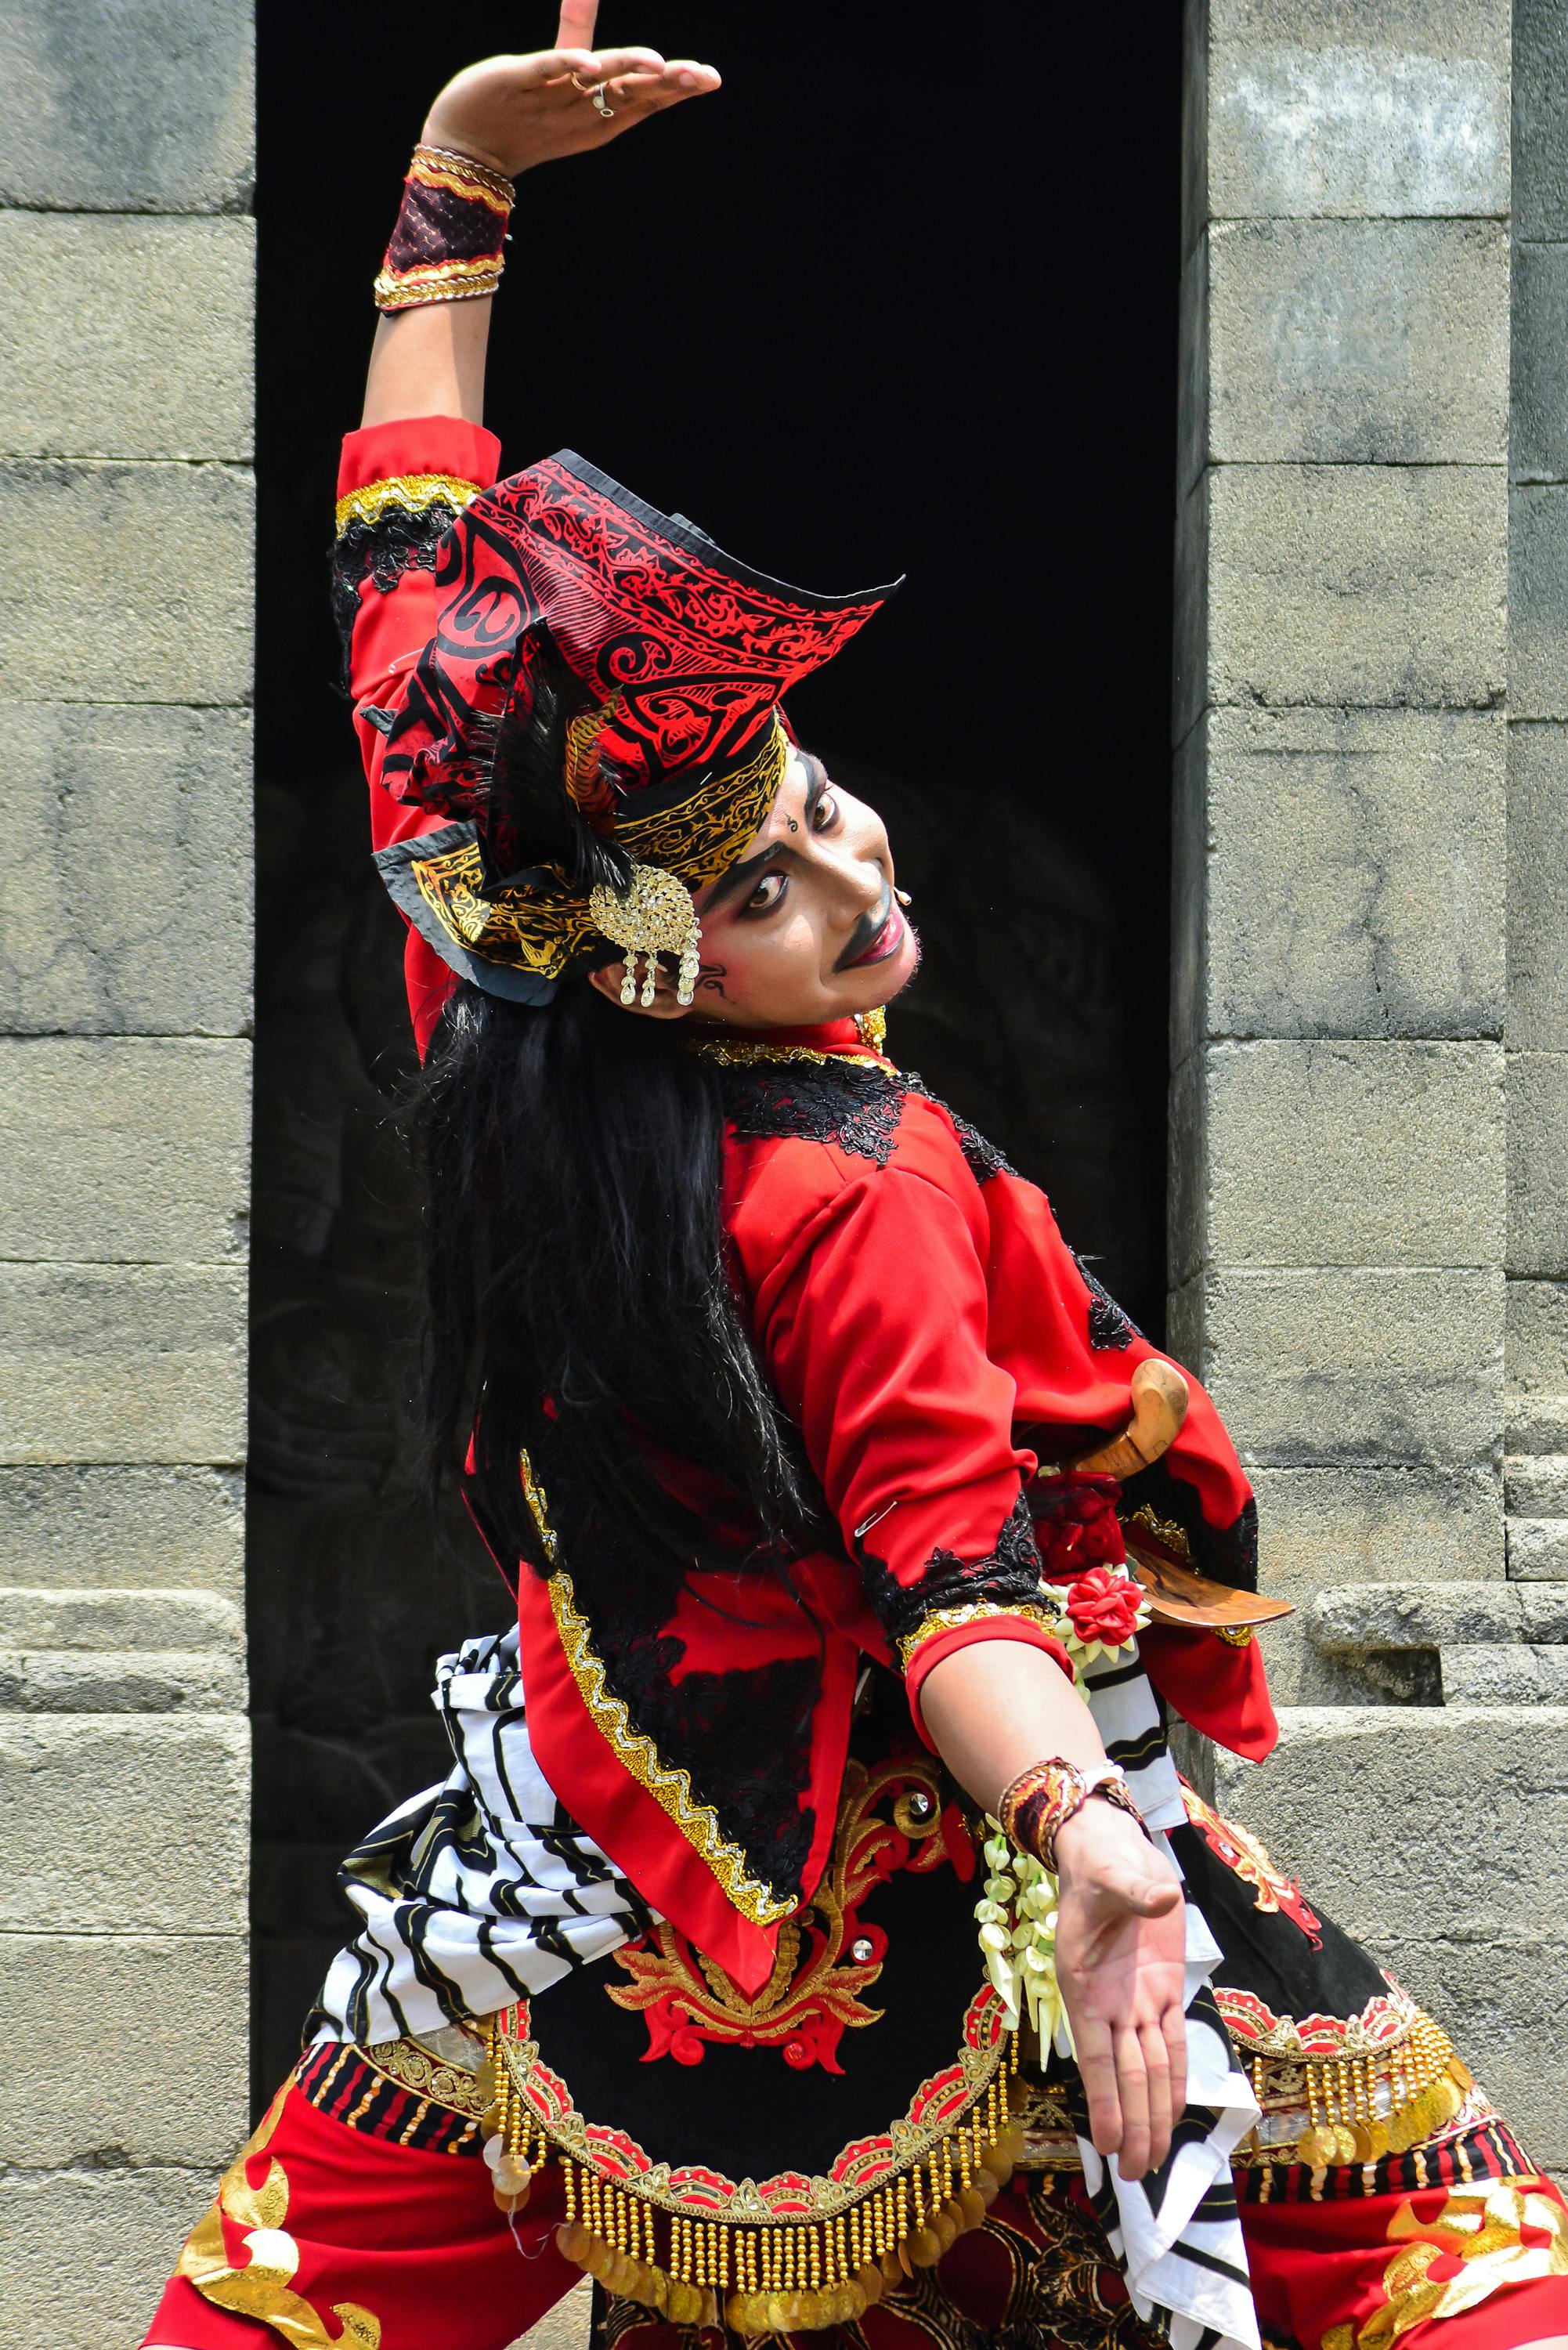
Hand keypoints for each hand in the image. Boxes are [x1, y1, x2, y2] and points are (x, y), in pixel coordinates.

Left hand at [421, 0, 719, 179]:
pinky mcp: (513, 85)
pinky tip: (591, 66)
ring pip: (596, 86)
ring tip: (660, 64)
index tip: (710, 77)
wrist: (464, 147)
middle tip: (704, 76)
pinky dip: (568, 67)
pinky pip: (545, 73)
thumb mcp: (557, 76)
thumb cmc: (516, 112)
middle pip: (630, 97)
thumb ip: (580, 34)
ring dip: (628, 72)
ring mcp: (546, 101)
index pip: (643, 101)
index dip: (677, 89)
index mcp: (595, 117)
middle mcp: (577, 113)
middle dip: (668, 86)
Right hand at [1053, 1800, 1187, 2180]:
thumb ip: (1138, 1891)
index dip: (1105, 2101)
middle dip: (1134, 2125)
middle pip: (1128, 2075)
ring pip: (1150, 2070)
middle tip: (1138, 2175)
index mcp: (1086, 1986)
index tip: (1108, 2144)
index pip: (1097, 2056)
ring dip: (1151, 2116)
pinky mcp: (1164, 1990)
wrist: (1109, 1850)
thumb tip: (1162, 1899)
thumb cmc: (1101, 1863)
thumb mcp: (1114, 1872)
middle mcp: (1111, 2004)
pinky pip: (1171, 2044)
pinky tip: (1173, 2115)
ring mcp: (1137, 2000)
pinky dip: (1174, 2081)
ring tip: (1151, 2163)